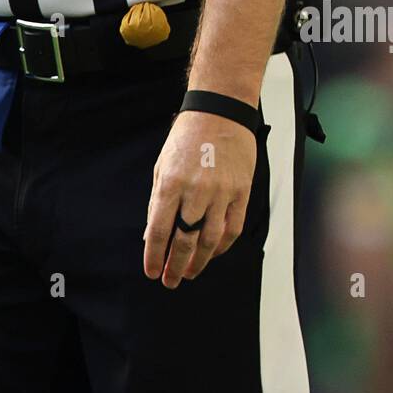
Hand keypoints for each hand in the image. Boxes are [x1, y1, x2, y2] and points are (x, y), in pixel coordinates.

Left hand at [143, 110, 256, 287]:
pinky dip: (221, 246)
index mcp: (171, 182)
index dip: (154, 255)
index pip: (159, 229)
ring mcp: (221, 193)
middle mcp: (196, 191)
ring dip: (199, 262)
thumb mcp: (162, 165)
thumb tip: (151, 235)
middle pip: (185, 240)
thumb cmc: (187, 136)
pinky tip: (212, 253)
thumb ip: (157, 201)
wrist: (219, 112)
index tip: (152, 272)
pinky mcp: (241, 193)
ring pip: (210, 240)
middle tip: (170, 280)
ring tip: (189, 273)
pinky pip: (232, 229)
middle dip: (175, 266)